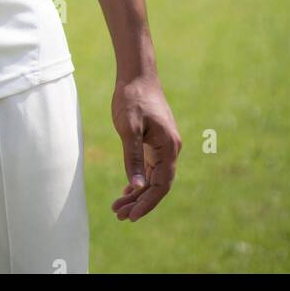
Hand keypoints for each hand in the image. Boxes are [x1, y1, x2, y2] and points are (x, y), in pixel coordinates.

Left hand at [110, 73, 181, 220]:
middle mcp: (171, 149)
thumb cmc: (132, 98)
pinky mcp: (156, 140)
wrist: (137, 74)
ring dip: (137, 192)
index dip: (147, 203)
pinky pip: (151, 167)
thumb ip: (133, 157)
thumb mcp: (129, 128)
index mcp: (168, 147)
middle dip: (139, 202)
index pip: (161, 185)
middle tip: (119, 214)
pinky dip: (139, 179)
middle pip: (157, 185)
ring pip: (153, 177)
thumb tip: (137, 186)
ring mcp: (164, 145)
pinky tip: (127, 189)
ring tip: (118, 207)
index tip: (131, 216)